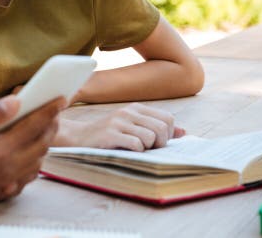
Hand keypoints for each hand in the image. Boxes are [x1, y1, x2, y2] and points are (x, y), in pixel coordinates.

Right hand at [0, 97, 63, 201]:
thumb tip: (16, 101)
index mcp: (1, 150)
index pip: (34, 126)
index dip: (49, 110)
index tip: (61, 98)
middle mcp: (8, 167)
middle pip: (42, 144)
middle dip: (52, 125)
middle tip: (57, 109)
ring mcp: (6, 178)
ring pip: (38, 160)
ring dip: (46, 142)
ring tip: (47, 126)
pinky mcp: (0, 185)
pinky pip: (28, 173)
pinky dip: (36, 159)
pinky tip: (33, 150)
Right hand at [57, 103, 183, 150]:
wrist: (77, 138)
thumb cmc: (108, 136)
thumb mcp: (132, 128)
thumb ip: (156, 129)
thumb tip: (183, 132)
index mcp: (135, 109)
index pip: (167, 119)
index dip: (168, 134)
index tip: (156, 143)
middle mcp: (128, 112)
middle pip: (162, 128)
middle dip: (160, 144)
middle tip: (148, 150)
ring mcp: (118, 122)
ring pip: (150, 137)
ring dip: (146, 149)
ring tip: (135, 150)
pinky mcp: (109, 134)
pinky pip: (136, 144)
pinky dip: (135, 152)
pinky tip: (125, 151)